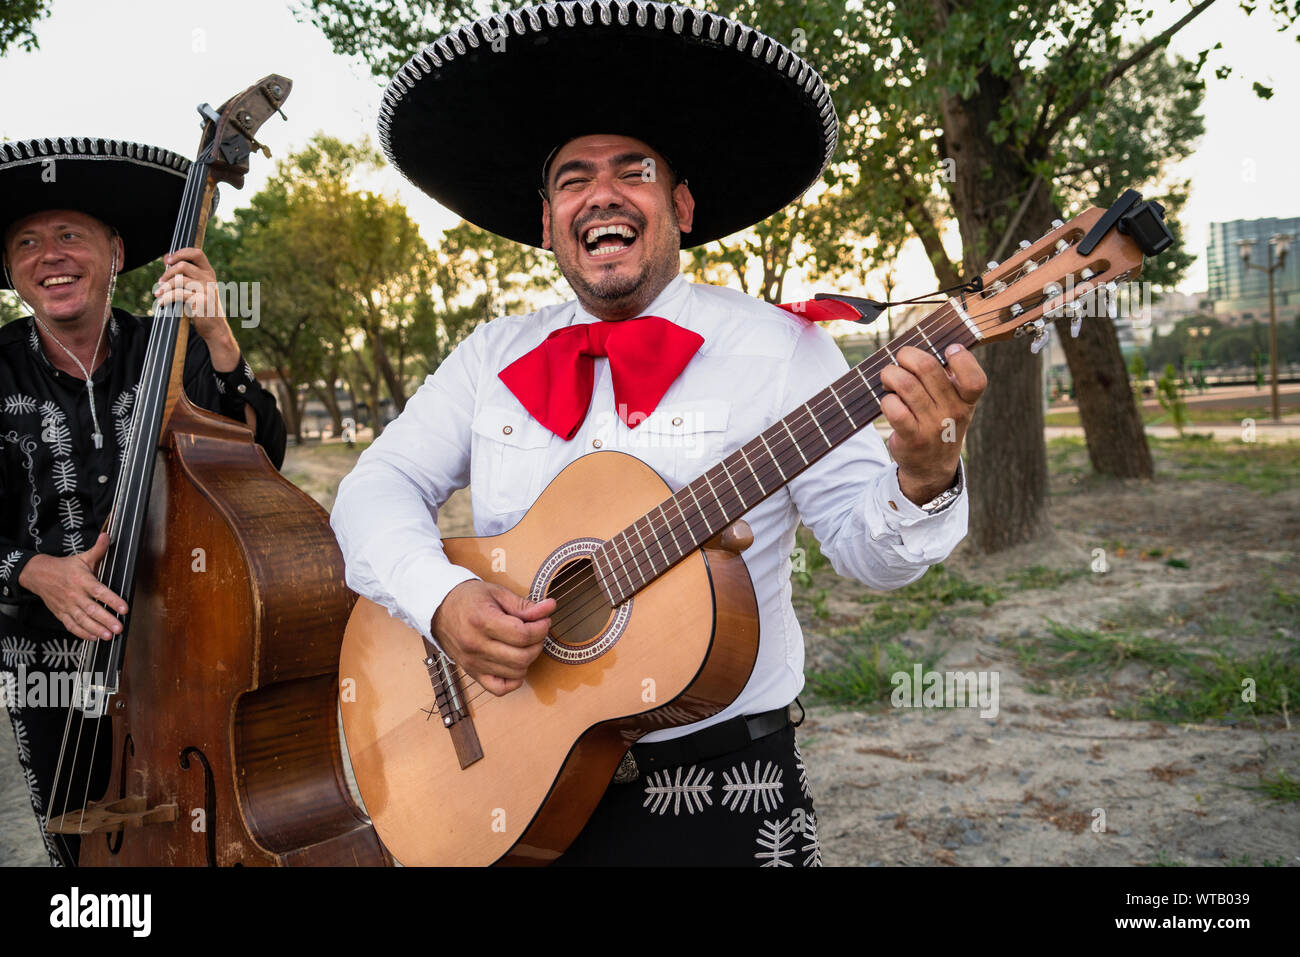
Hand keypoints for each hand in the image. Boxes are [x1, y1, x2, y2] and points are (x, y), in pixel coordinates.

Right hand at [17, 533, 128, 640]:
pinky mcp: (60, 613)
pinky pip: (71, 626)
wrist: (38, 574)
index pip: (99, 591)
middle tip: (119, 627)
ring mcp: (67, 605)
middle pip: (92, 609)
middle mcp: (74, 594)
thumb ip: (98, 549)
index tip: (124, 608)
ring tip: (109, 636)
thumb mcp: (82, 558)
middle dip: (106, 620)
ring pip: (82, 620)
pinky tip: (93, 638)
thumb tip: (107, 536)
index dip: (112, 600)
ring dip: (96, 629)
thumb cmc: (64, 567)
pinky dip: (81, 633)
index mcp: (82, 580)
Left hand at [154, 248, 241, 371]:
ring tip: (158, 293)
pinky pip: (178, 294)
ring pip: (178, 280)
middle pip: (183, 265)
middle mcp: (209, 279)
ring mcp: (206, 290)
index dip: (181, 253)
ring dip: (164, 287)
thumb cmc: (202, 307)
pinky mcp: (201, 301)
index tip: (168, 260)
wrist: (214, 328)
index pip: (197, 253)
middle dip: (167, 273)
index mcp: (209, 273)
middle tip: (160, 281)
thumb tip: (166, 257)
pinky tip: (161, 302)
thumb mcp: (195, 287)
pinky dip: (166, 298)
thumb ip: (183, 273)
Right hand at [431, 580, 554, 696]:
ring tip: (526, 643)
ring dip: (528, 659)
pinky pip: (499, 689)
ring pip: (515, 673)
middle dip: (538, 643)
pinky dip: (513, 680)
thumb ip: (524, 605)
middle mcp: (476, 645)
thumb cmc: (469, 599)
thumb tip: (549, 608)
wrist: (440, 609)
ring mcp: (473, 662)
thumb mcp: (497, 593)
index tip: (544, 619)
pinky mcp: (472, 673)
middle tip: (537, 631)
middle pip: (522, 656)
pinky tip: (516, 664)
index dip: (541, 628)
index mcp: (482, 621)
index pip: (523, 635)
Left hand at [878, 343, 985, 504]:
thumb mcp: (955, 402)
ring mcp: (933, 426)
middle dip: (906, 355)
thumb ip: (947, 375)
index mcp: (967, 400)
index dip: (962, 358)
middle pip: (926, 368)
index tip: (948, 350)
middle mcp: (953, 412)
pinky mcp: (911, 437)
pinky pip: (893, 407)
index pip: (974, 379)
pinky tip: (888, 401)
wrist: (932, 467)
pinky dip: (885, 399)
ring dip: (890, 374)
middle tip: (900, 360)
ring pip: (904, 384)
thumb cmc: (939, 421)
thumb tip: (923, 340)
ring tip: (889, 378)